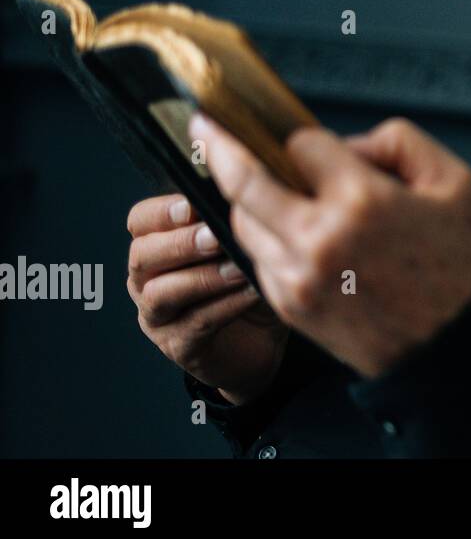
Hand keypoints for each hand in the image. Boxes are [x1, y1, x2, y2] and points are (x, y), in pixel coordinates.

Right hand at [126, 194, 289, 404]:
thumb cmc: (248, 281)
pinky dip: (225, 305)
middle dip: (180, 243)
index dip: (163, 212)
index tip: (193, 205)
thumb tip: (245, 191)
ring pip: (161, 293)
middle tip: (216, 236)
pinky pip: (195, 323)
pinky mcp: (179, 347)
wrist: (261, 339)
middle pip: (142, 255)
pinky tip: (251, 293)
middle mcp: (147, 280)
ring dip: (203, 277)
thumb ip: (235, 219)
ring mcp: (158, 317)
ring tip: (238, 268)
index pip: (141, 220)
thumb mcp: (244, 243)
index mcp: (158, 246)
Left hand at [190, 114, 470, 378]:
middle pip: (245, 181)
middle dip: (221, 149)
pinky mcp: (289, 305)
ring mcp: (298, 276)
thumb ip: (399, 143)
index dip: (306, 139)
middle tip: (204, 128)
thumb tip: (347, 145)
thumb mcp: (455, 182)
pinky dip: (266, 239)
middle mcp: (320, 237)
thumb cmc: (457, 265)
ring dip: (247, 200)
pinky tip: (291, 235)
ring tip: (263, 190)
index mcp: (361, 200)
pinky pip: (258, 258)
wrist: (449, 345)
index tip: (291, 134)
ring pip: (243, 222)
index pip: (302, 146)